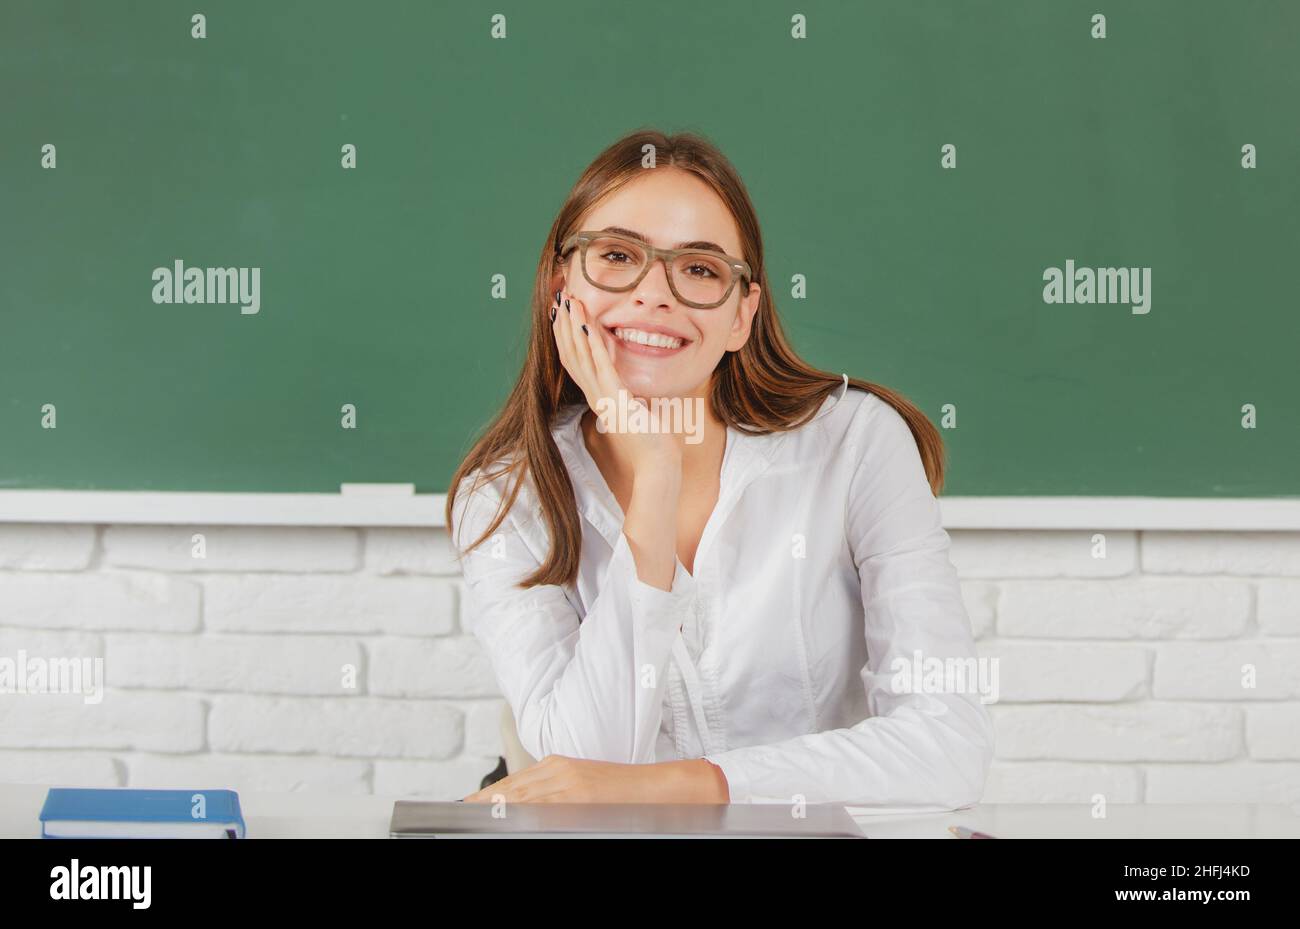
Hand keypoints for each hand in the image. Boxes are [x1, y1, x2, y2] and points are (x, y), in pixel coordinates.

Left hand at [460, 754, 659, 802]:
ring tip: (476, 815)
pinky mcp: (577, 795)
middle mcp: (558, 770)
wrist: (654, 788)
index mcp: (558, 765)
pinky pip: (541, 805)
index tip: (470, 804)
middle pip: (512, 788)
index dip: (490, 794)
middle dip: (486, 801)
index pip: (514, 781)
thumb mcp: (581, 785)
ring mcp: (567, 783)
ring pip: (522, 796)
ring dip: (496, 808)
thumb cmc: (620, 792)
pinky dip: (520, 810)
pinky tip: (505, 816)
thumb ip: (554, 792)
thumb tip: (526, 807)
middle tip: (464, 810)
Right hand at [551, 288, 684, 481]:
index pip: (575, 361)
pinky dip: (594, 346)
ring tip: (569, 302)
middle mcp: (595, 396)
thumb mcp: (639, 410)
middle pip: (570, 354)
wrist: (657, 465)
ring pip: (581, 356)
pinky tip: (589, 326)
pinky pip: (602, 368)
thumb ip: (633, 395)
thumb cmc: (653, 441)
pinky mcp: (617, 400)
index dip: (566, 335)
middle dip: (564, 324)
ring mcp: (603, 398)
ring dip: (574, 326)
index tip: (562, 313)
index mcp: (599, 397)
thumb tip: (638, 387)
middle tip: (559, 298)